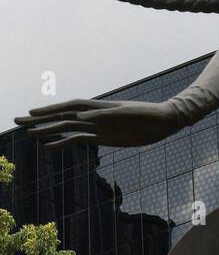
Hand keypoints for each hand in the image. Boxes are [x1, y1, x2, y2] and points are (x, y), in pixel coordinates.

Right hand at [14, 99, 184, 148]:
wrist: (165, 122)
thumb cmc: (148, 115)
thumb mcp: (128, 114)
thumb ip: (106, 115)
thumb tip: (83, 117)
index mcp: (99, 107)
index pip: (69, 107)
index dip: (50, 110)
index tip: (31, 113)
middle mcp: (95, 116)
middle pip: (63, 116)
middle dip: (41, 119)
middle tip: (18, 121)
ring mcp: (98, 127)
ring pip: (68, 128)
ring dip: (49, 131)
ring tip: (29, 135)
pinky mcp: (105, 138)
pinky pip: (80, 140)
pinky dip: (65, 142)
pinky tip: (51, 147)